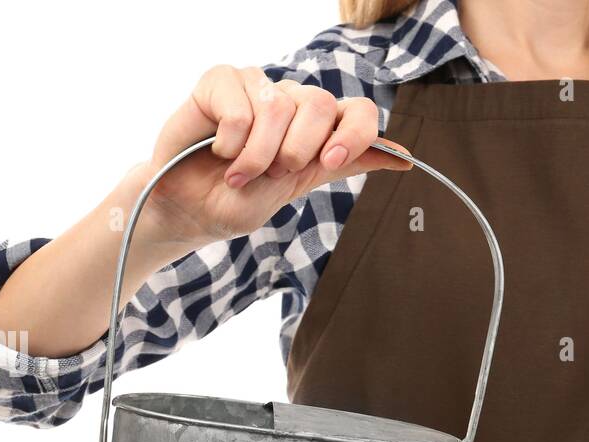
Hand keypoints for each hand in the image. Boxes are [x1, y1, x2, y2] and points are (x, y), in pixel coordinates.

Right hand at [137, 65, 411, 251]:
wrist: (184, 213)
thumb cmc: (234, 203)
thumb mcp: (295, 190)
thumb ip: (341, 166)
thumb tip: (405, 157)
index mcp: (316, 132)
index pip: (358, 113)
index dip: (353, 134)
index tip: (330, 163)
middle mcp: (291, 105)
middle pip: (321, 105)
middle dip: (296, 152)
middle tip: (270, 175)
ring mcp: (256, 88)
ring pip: (280, 104)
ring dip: (257, 153)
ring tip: (236, 172)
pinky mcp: (220, 82)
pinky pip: (240, 99)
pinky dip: (230, 137)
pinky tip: (217, 150)